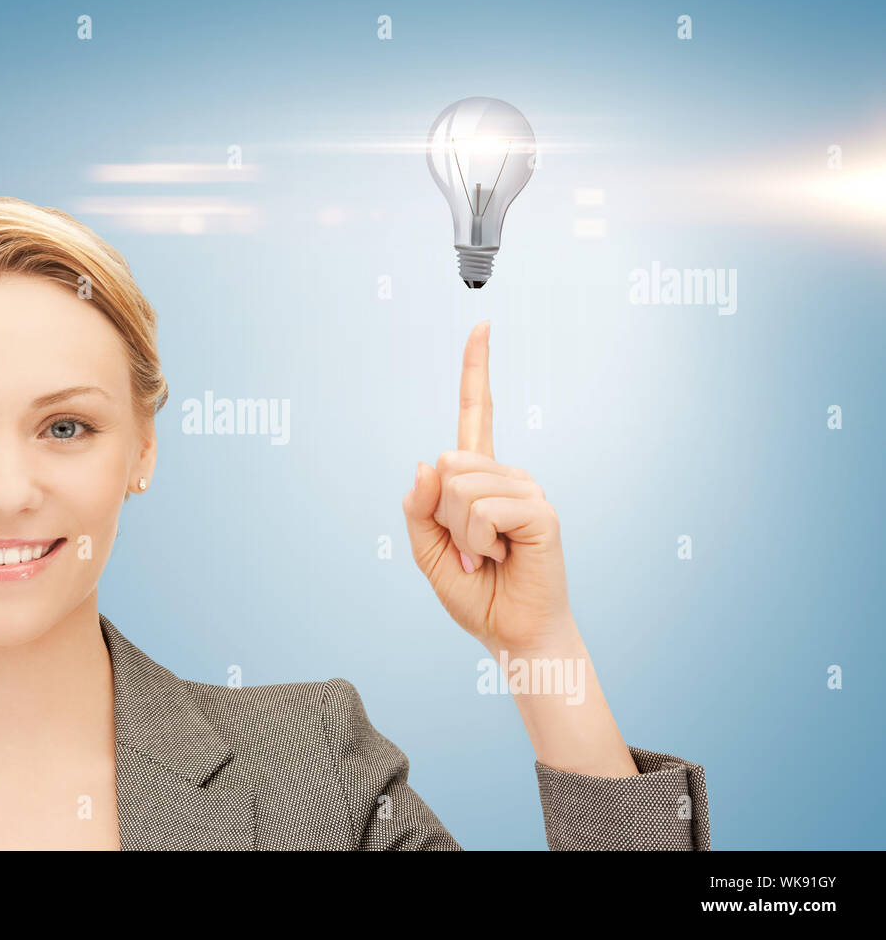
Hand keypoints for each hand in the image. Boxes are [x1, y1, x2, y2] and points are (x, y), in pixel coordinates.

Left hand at [402, 321, 573, 654]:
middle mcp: (505, 476)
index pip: (477, 413)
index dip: (476, 370)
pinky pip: (482, 510)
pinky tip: (501, 557)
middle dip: (442, 516)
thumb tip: (427, 463)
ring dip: (460, 537)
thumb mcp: (428, 551)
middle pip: (445, 465)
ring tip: (486, 557)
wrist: (511, 633)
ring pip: (459, 490)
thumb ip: (419, 508)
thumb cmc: (475, 592)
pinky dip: (478, 543)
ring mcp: (526, 490)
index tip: (481, 324)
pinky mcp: (540, 511)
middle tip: (469, 549)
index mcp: (478, 479)